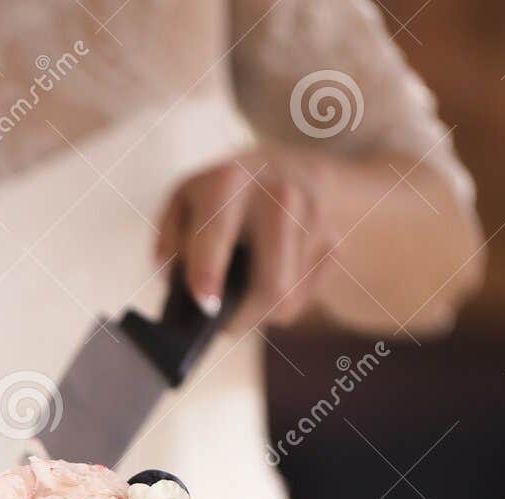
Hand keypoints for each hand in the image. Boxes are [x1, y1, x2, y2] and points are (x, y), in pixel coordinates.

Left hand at [155, 147, 340, 328]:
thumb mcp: (183, 200)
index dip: (209, 272)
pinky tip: (265, 279)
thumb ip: (170, 239)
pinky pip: (303, 298)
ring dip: (258, 311)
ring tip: (240, 293)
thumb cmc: (220, 196)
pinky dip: (279, 302)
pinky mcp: (334, 241)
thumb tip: (175, 279)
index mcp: (229, 182)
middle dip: (242, 318)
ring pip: (287, 301)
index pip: (218, 232)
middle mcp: (279, 195)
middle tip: (221, 325)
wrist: (287, 168)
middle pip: (271, 286)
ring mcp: (314, 218)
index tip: (205, 305)